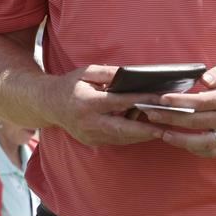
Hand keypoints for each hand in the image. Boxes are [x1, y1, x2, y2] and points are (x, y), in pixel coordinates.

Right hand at [47, 65, 165, 146]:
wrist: (48, 105)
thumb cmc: (70, 84)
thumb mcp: (86, 72)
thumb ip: (108, 74)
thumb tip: (131, 75)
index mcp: (87, 103)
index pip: (119, 102)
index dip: (140, 100)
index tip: (159, 98)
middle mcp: (89, 123)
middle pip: (123, 129)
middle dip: (146, 129)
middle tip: (166, 128)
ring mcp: (90, 136)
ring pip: (122, 138)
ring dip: (142, 135)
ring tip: (162, 129)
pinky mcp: (93, 142)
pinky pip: (116, 140)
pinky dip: (131, 136)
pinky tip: (145, 131)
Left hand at [140, 63, 215, 157]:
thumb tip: (204, 79)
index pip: (200, 102)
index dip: (179, 102)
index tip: (162, 99)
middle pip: (196, 122)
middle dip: (170, 118)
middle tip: (150, 113)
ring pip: (202, 142)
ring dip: (179, 139)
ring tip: (161, 133)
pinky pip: (211, 150)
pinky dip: (195, 149)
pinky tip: (179, 142)